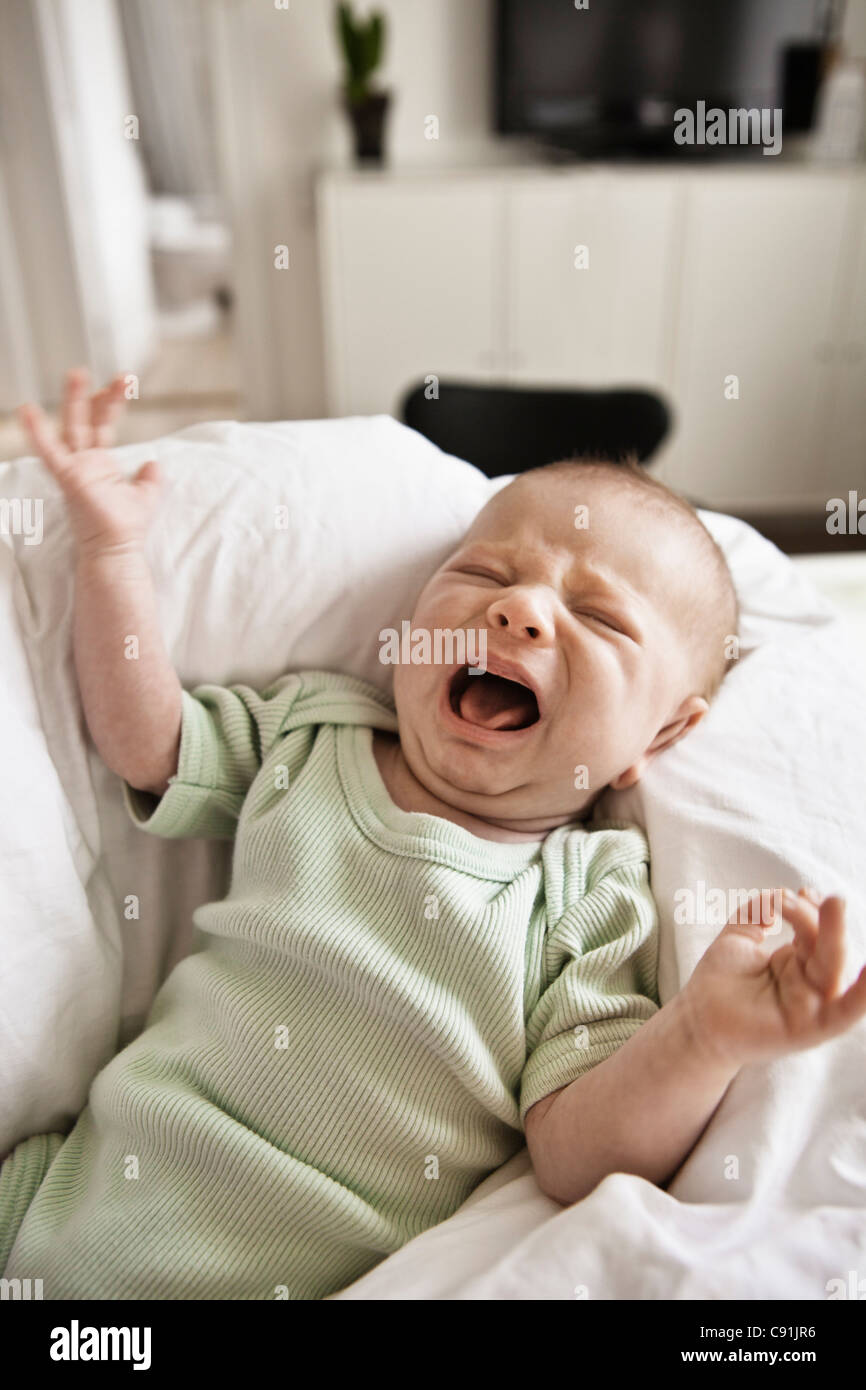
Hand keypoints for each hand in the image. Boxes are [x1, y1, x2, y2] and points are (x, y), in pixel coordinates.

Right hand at [18, 366, 161, 555]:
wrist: (117, 549)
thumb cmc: (126, 527)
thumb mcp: (147, 495)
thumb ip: (151, 477)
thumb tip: (155, 463)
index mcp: (100, 463)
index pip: (103, 424)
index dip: (111, 401)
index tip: (123, 380)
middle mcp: (84, 462)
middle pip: (87, 419)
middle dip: (94, 394)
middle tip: (103, 370)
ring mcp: (74, 468)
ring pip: (72, 428)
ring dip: (74, 401)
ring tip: (76, 373)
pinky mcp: (68, 478)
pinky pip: (50, 452)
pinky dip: (38, 433)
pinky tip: (27, 410)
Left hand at [682, 886, 865, 1069]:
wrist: (695, 1021)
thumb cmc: (718, 982)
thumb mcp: (738, 937)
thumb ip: (757, 912)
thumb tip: (780, 894)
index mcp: (798, 961)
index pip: (815, 931)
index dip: (811, 910)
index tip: (800, 891)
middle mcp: (810, 983)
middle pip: (828, 947)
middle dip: (827, 919)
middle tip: (820, 894)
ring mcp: (812, 1006)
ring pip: (833, 969)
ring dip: (835, 935)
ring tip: (832, 904)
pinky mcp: (810, 1030)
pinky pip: (844, 1015)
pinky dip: (862, 998)